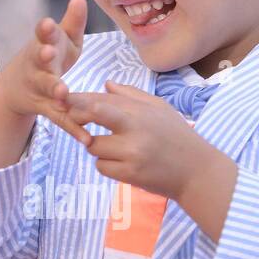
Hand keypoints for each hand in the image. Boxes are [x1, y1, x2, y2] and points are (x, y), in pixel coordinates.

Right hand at [0, 0, 91, 146]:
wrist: (17, 88)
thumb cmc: (49, 56)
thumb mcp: (60, 39)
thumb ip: (71, 22)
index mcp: (43, 45)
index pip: (42, 35)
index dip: (45, 30)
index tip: (47, 23)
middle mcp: (38, 66)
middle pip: (40, 61)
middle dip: (44, 57)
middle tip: (48, 53)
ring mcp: (40, 88)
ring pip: (48, 89)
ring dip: (55, 89)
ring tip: (64, 92)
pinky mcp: (46, 108)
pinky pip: (60, 118)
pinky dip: (73, 128)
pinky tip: (86, 137)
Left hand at [61, 80, 207, 199]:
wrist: (196, 172)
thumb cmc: (177, 136)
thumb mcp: (159, 108)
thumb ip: (131, 95)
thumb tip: (106, 84)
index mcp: (140, 110)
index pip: (101, 100)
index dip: (78, 99)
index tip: (62, 97)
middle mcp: (134, 129)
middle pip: (92, 116)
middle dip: (78, 117)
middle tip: (79, 122)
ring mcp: (131, 152)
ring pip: (93, 146)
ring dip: (98, 147)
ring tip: (118, 149)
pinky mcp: (130, 174)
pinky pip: (102, 167)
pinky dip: (107, 165)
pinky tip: (124, 164)